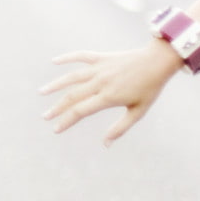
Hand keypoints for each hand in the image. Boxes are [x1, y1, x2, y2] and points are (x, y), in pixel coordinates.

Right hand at [39, 41, 185, 143]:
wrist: (157, 61)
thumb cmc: (150, 88)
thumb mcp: (138, 111)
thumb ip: (120, 128)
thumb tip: (105, 144)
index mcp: (109, 97)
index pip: (81, 111)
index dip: (66, 121)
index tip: (56, 129)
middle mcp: (100, 82)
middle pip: (73, 96)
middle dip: (57, 108)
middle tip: (45, 116)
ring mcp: (100, 68)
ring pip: (72, 77)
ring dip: (56, 85)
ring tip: (42, 92)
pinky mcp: (102, 57)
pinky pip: (81, 56)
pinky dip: (67, 58)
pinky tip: (54, 61)